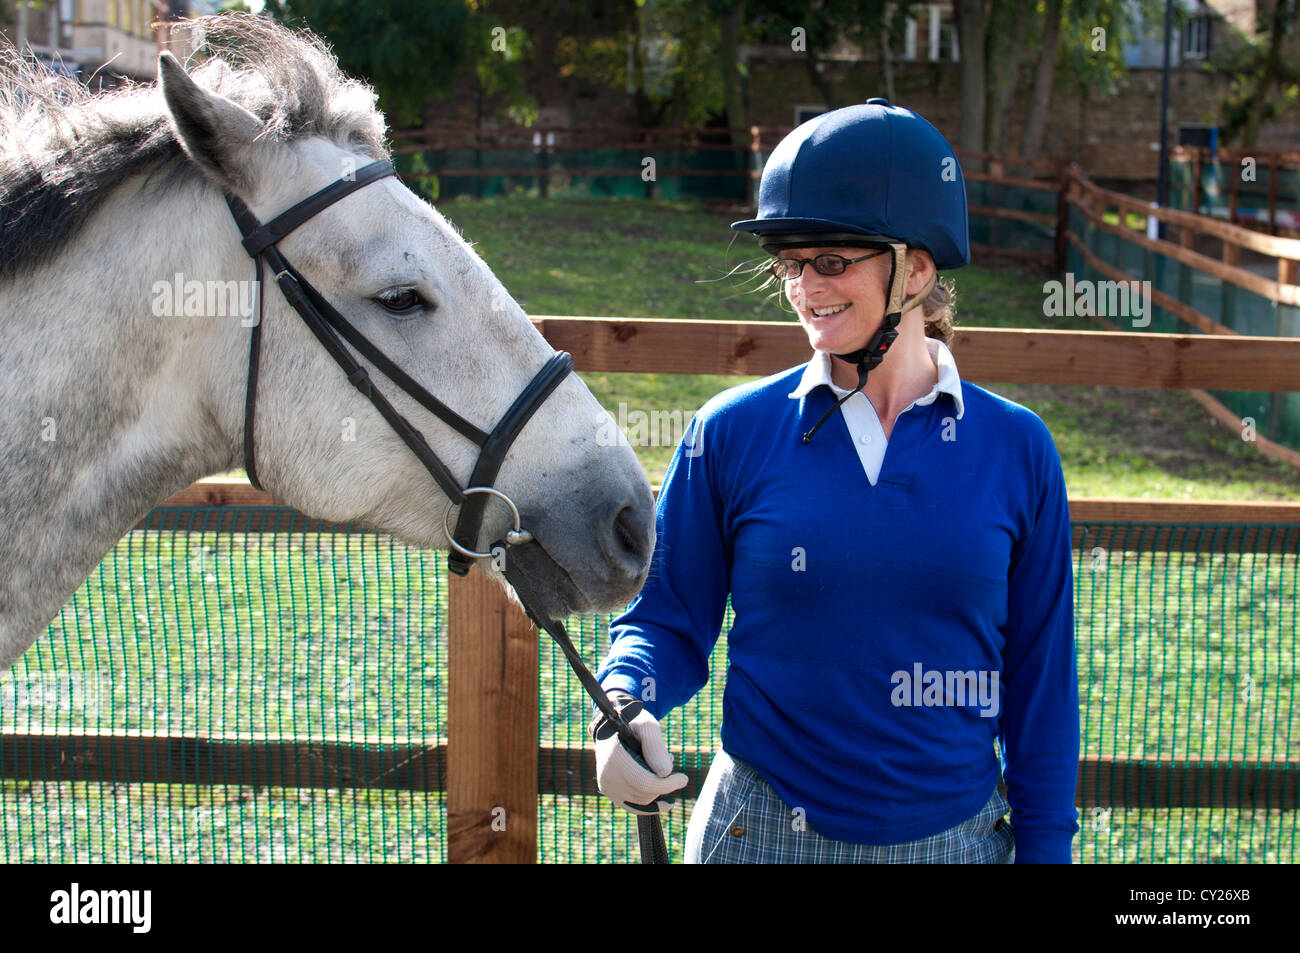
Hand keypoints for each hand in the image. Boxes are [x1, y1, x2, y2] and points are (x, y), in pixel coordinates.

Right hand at [590, 690, 687, 815]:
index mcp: (614, 757)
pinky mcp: (609, 791)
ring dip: (656, 790)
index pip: (644, 782)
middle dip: (663, 784)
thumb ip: (655, 747)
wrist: (614, 724)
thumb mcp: (648, 727)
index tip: (683, 778)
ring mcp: (606, 785)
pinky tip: (664, 803)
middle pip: (645, 793)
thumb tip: (665, 773)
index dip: (667, 784)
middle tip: (669, 763)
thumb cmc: (634, 722)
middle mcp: (607, 775)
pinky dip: (649, 805)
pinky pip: (632, 805)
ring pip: (641, 801)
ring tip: (659, 769)